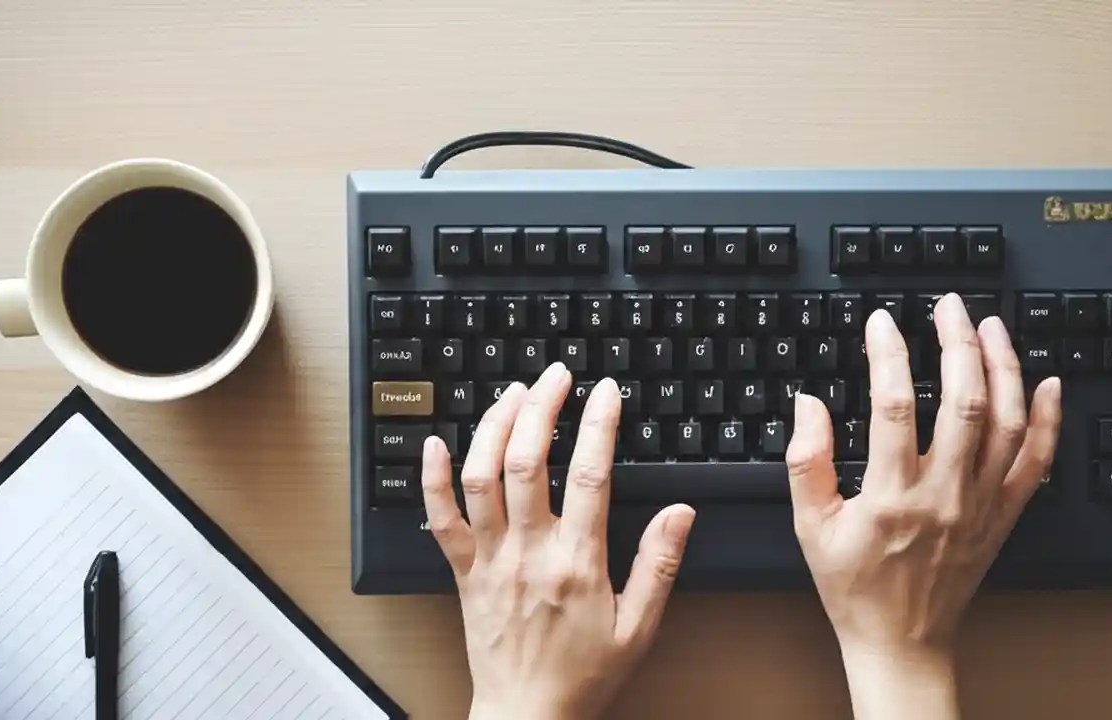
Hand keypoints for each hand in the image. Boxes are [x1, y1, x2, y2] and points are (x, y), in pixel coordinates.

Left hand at [421, 363, 695, 719]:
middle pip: (526, 462)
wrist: (526, 719)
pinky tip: (435, 443)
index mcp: (576, 563)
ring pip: (481, 479)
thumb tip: (680, 512)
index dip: (598, 424)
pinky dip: (432, 479)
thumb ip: (659, 565)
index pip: (589, 476)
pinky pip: (439, 519)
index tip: (606, 391)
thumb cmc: (582, 678)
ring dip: (493, 427)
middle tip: (556, 375)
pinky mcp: (462, 573)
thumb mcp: (639, 628)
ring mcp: (489, 560)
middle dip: (542, 407)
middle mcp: (527, 553)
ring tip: (512, 393)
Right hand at [786, 293, 1061, 718]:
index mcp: (891, 497)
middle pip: (964, 402)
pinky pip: (1037, 463)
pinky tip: (1047, 384)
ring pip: (1007, 423)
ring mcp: (981, 505)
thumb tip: (809, 403)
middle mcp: (943, 495)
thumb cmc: (854, 586)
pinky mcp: (1004, 517)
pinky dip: (1048, 420)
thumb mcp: (810, 526)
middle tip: (947, 307)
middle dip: (957, 343)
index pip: (894, 407)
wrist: (901, 641)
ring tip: (991, 328)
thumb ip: (805, 461)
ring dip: (1004, 368)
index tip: (883, 323)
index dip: (889, 356)